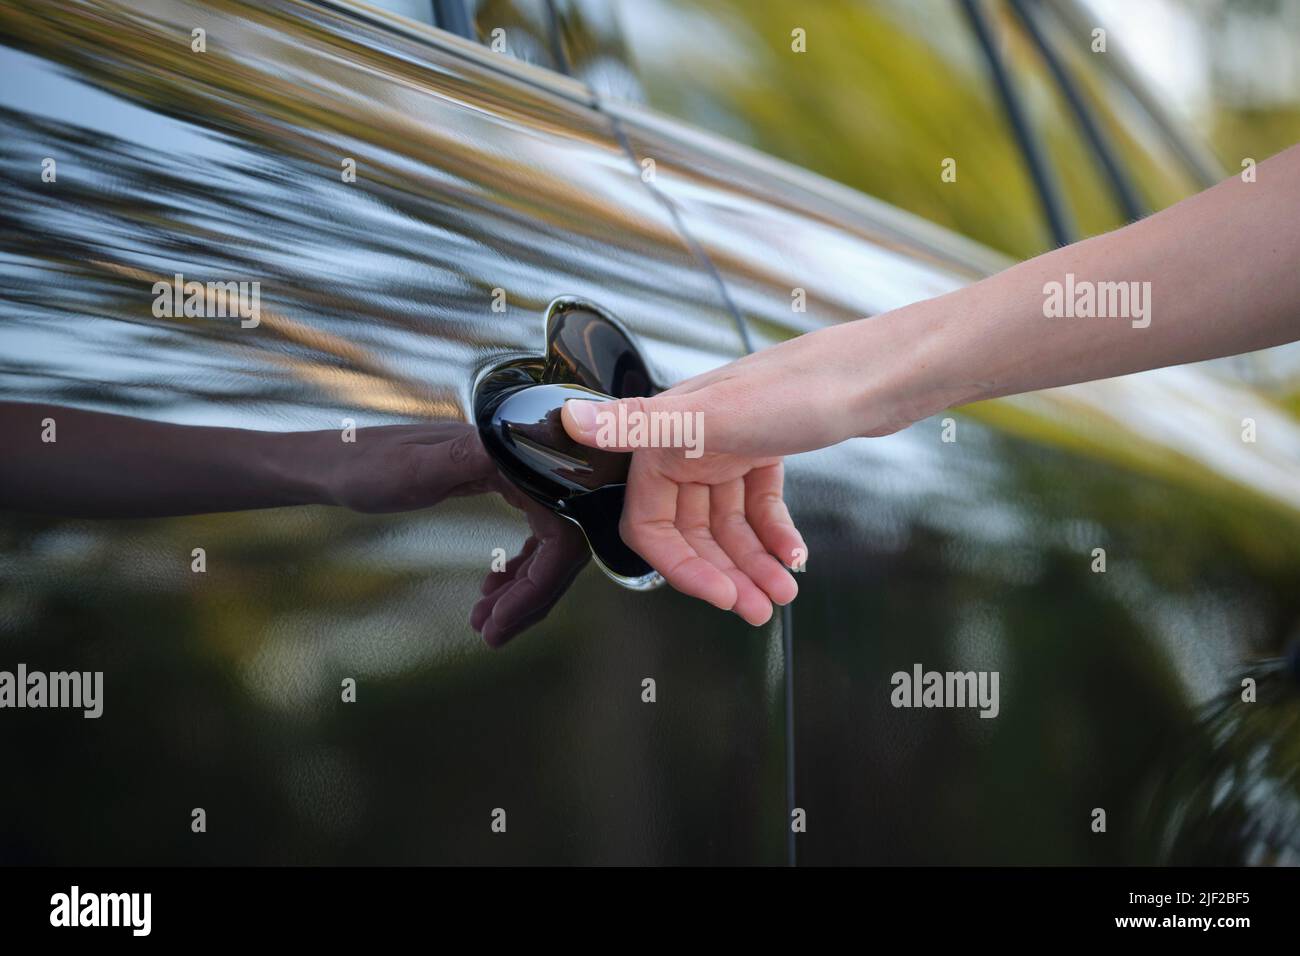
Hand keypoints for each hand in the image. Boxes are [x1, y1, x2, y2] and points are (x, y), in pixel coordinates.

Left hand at [320, 423, 588, 646]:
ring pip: (549, 544)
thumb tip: (510, 450)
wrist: (334, 462)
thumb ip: (459, 459)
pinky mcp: (504, 487)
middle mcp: (525, 463)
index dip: (540, 583)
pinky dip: (518, 572)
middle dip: (531, 597)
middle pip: (561, 542)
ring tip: (487, 626)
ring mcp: (516, 476)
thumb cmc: (362, 465)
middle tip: (492, 637)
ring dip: (524, 591)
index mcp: (513, 455)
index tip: (502, 621)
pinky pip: (534, 536)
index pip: (561, 529)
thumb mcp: (408, 470)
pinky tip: (492, 593)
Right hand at [561, 388, 808, 626]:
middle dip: (724, 574)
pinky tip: (793, 556)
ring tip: (781, 592)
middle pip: (693, 532)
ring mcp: (730, 448)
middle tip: (756, 609)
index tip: (713, 593)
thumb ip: (640, 423)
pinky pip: (758, 507)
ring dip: (753, 564)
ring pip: (728, 526)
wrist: (877, 371)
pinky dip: (774, 536)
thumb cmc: (800, 384)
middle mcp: (693, 443)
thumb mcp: (715, 412)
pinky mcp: (766, 450)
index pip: (650, 521)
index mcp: (667, 435)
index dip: (678, 563)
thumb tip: (570, 420)